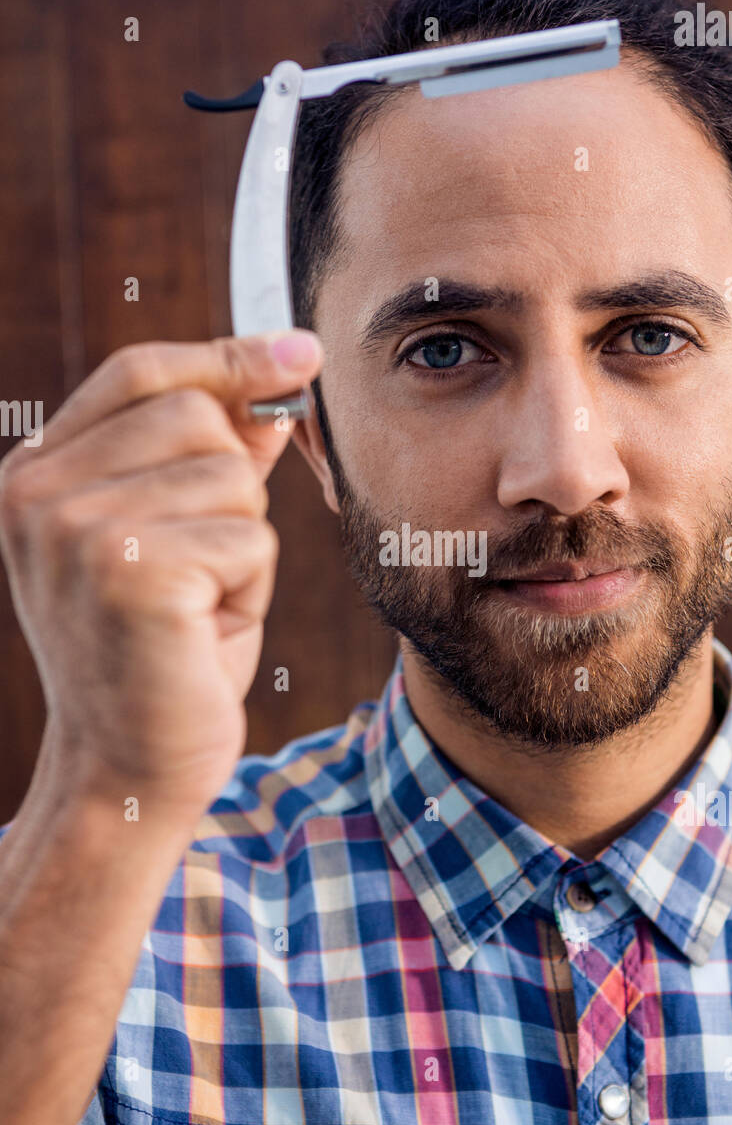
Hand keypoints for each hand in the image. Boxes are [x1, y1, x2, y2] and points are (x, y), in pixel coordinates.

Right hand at [0, 332, 322, 823]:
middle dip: (233, 489)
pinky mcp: (130, 570)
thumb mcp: (182, 537)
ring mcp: (75, 527)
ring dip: (244, 546)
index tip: (302, 354)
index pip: (139, 374)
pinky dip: (250, 587)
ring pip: (232, 478)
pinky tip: (205, 632)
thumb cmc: (164, 654)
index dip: (227, 356)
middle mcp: (38, 491)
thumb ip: (213, 457)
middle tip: (203, 568)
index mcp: (36, 475)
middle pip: (198, 417)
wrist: (128, 770)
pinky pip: (250, 537)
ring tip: (198, 606)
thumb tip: (277, 376)